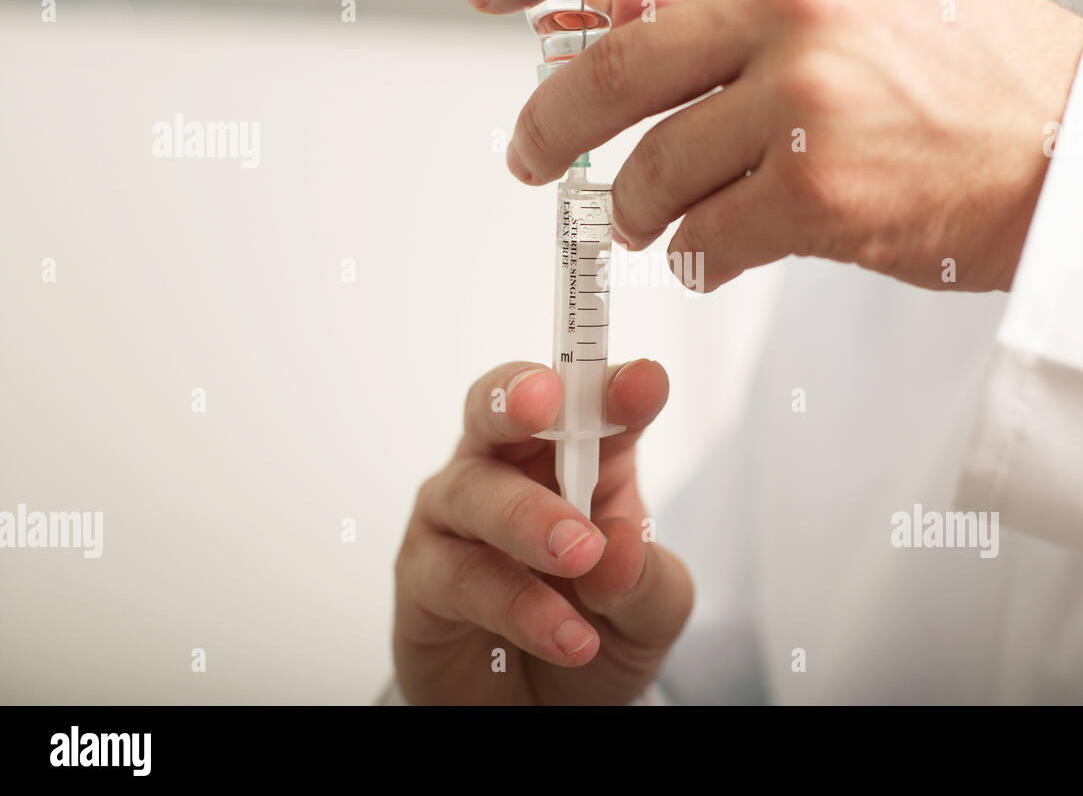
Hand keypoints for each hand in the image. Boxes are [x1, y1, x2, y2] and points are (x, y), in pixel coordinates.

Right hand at [393, 358, 690, 704]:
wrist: (538, 709)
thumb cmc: (596, 631)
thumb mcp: (650, 612)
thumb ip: (646, 579)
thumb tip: (620, 545)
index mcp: (580, 457)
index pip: (589, 402)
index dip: (611, 385)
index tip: (644, 382)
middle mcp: (509, 471)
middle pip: (496, 409)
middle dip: (520, 398)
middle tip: (547, 402)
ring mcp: (458, 519)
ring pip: (473, 491)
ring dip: (527, 516)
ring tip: (581, 553)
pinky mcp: (424, 578)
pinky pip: (460, 577)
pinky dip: (517, 605)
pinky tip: (567, 636)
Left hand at [465, 0, 1082, 291]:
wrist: (1075, 144)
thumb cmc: (965, 61)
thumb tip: (598, 8)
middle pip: (607, 64)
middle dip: (548, 125)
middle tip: (529, 156)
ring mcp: (806, 93)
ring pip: (649, 168)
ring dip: (630, 207)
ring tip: (645, 217)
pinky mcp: (818, 189)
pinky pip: (701, 236)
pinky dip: (690, 256)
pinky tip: (711, 251)